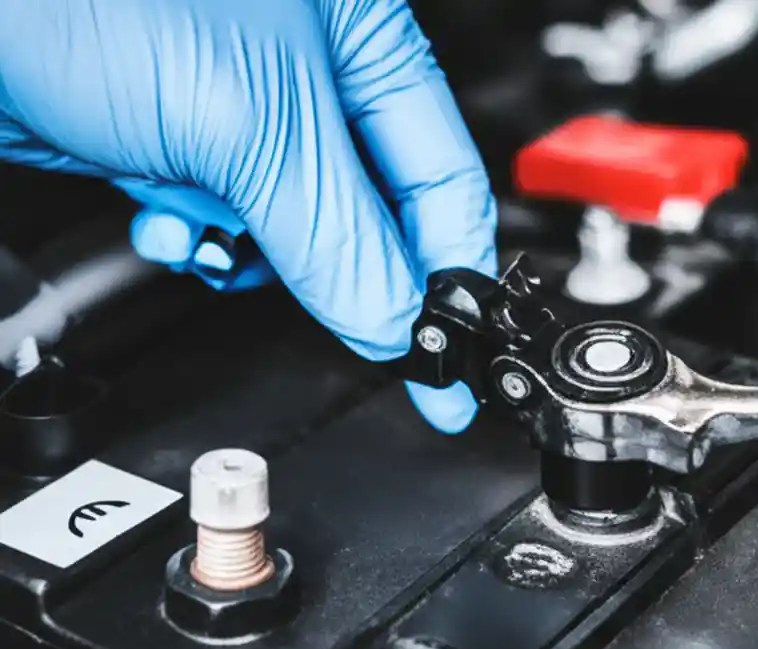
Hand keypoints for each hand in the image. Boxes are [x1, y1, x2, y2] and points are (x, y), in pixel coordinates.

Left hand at [0, 0, 496, 431]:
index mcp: (362, 39)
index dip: (453, 275)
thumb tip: (393, 320)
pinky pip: (212, 221)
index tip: (455, 360)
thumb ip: (337, 232)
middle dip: (347, 270)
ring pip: (287, 228)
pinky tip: (163, 220)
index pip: (442, 175)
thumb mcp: (251, 121)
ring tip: (219, 238)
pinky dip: (190, 239)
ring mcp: (233, 108)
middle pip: (367, 212)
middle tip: (361, 334)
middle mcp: (307, 73)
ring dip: (253, 256)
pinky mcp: (166, 138)